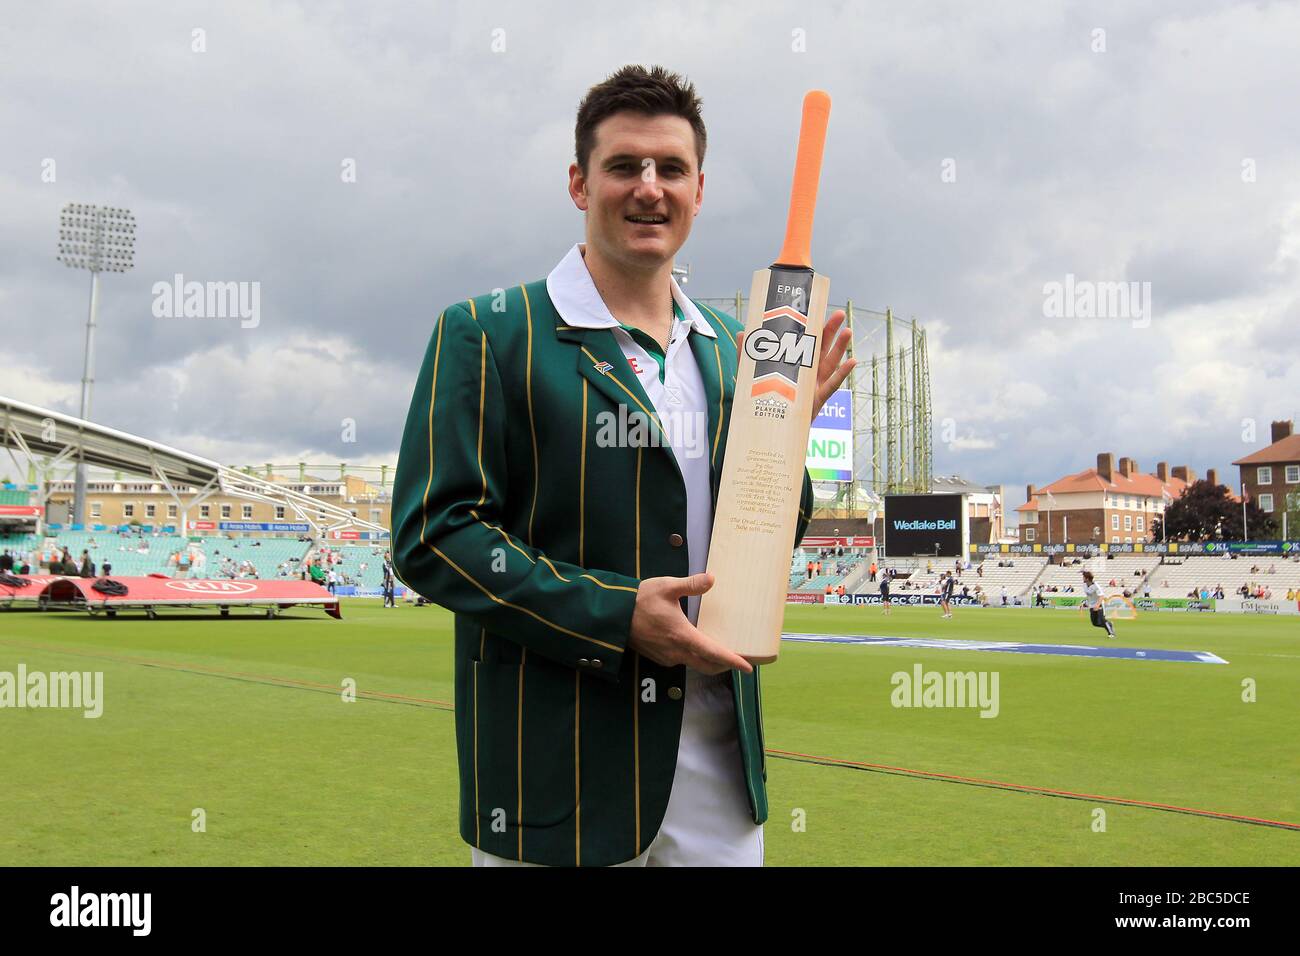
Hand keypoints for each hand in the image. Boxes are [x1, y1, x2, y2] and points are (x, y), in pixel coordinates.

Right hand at [628, 572, 752, 674]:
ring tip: (720, 654)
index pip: (714, 653)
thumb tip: (712, 579)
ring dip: (709, 662)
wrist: (613, 615)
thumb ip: (691, 584)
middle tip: (738, 661)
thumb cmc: (640, 600)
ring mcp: (666, 657)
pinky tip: (695, 647)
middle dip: (724, 665)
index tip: (748, 667)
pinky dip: (693, 658)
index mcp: (683, 636)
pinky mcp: (657, 657)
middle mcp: (676, 652)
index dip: (733, 661)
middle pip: (707, 665)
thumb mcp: (667, 587)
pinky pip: (681, 661)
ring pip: (694, 664)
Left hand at [736, 309, 855, 422]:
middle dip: (830, 331)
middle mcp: (807, 373)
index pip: (805, 341)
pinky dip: (842, 374)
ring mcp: (814, 386)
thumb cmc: (765, 402)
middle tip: (838, 313)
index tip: (818, 308)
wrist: (769, 429)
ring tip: (848, 331)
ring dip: (840, 347)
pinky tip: (852, 361)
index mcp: (795, 364)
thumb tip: (741, 333)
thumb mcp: (752, 376)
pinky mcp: (816, 401)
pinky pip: (832, 386)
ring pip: (829, 363)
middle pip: (821, 348)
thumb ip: (747, 356)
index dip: (812, 326)